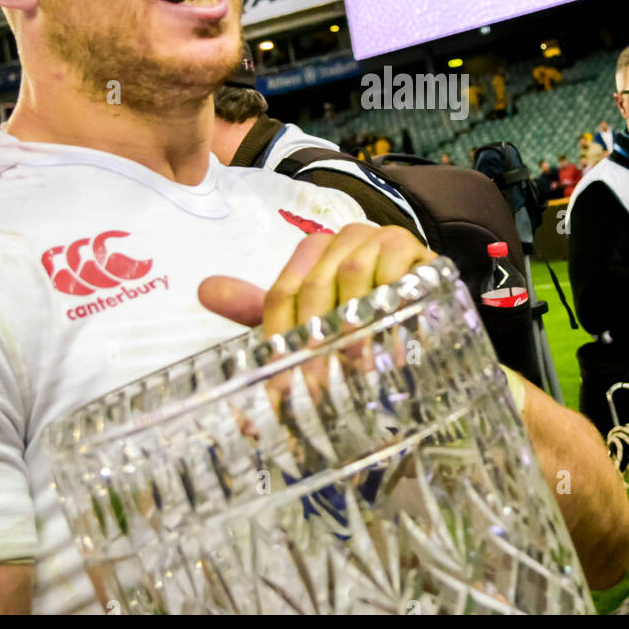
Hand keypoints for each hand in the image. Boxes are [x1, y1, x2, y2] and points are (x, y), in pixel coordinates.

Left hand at [198, 225, 436, 411]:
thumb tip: (203, 289)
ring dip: (350, 325)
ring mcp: (380, 239)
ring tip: (352, 370)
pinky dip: (390, 307)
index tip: (281, 389)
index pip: (281, 294)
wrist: (425, 300)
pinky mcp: (416, 248)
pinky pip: (397, 274)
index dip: (278, 341)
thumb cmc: (362, 309)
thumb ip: (260, 307)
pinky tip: (391, 346)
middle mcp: (343, 238)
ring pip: (351, 276)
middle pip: (314, 286)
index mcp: (312, 250)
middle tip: (317, 389)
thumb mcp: (312, 315)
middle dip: (313, 339)